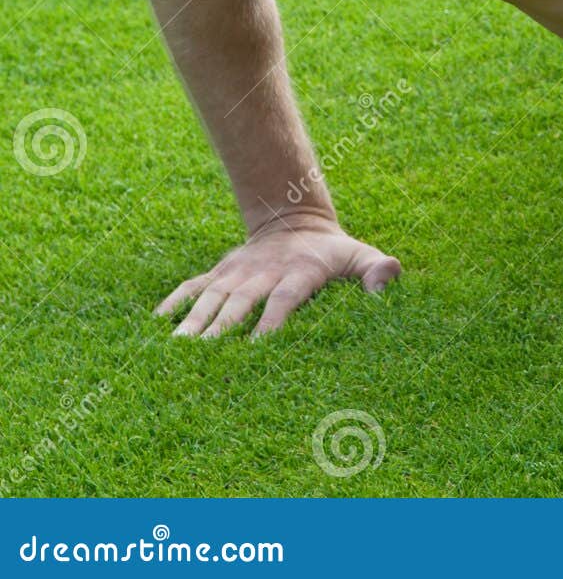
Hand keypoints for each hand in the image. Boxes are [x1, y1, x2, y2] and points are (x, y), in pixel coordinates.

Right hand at [155, 215, 401, 337]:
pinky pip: (192, 287)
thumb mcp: (360, 255)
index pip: (284, 298)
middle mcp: (263, 272)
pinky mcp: (219, 272)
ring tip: (174, 351)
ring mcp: (238, 272)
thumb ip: (377, 269)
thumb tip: (391, 276)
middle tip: (200, 359)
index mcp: (300, 271)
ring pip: (211, 298)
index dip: (271, 322)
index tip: (256, 350)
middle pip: (239, 302)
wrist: (295, 220)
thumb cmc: (333, 252)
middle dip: (220, 329)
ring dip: (192, 322)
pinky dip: (173, 303)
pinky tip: (154, 326)